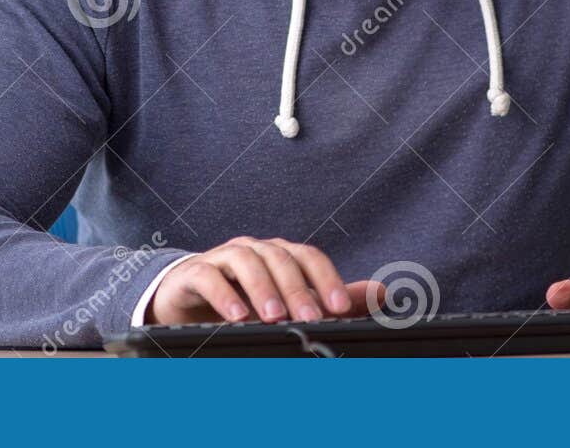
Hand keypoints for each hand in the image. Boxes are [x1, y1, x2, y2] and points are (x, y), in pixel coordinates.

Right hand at [145, 236, 380, 324]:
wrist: (186, 301)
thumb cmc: (243, 299)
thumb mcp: (288, 302)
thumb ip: (331, 298)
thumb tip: (383, 292)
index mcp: (279, 254)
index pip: (307, 257)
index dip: (326, 279)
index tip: (340, 309)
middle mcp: (254, 249)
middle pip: (279, 258)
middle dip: (297, 290)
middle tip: (310, 319)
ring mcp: (222, 257)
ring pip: (246, 261)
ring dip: (263, 289)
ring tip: (273, 317)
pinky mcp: (193, 273)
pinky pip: (209, 275)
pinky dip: (224, 295)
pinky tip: (236, 316)